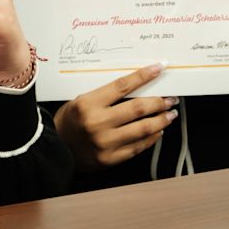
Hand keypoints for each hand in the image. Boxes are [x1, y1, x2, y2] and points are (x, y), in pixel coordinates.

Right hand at [54, 63, 176, 169]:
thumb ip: (106, 96)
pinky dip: (151, 138)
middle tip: (171, 99)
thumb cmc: (70, 121)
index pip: (122, 86)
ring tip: (169, 114)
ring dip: (161, 120)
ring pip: (143, 128)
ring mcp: (105, 143)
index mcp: (87, 104)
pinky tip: (157, 131)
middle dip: (159, 102)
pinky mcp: (110, 159)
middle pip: (138, 108)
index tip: (158, 69)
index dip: (143, 76)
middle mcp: (97, 123)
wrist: (57, 148)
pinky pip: (138, 147)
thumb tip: (137, 88)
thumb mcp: (81, 101)